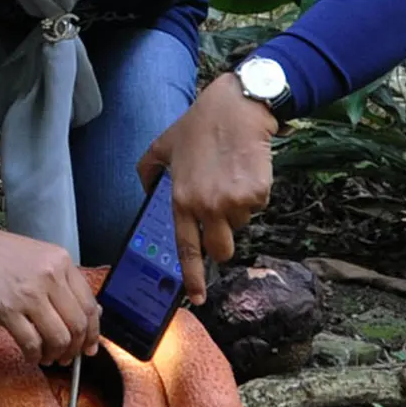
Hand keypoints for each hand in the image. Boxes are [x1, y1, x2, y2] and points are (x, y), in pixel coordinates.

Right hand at [0, 206, 100, 365]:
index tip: (89, 345)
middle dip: (76, 348)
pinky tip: (31, 355)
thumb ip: (59, 281)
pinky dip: (34, 355)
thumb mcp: (36, 257)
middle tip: (68, 357)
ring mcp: (29, 294)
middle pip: (78, 325)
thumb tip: (79, 315)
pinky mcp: (7, 309)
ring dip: (56, 354)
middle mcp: (50, 276)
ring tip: (48, 357)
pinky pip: (31, 342)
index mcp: (61, 261)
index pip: (89, 305)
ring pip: (59, 337)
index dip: (93, 332)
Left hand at [135, 74, 277, 304]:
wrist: (237, 108)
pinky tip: (245, 169)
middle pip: (221, 249)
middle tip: (220, 214)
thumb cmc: (198, 125)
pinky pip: (258, 205)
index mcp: (180, 201)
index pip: (185, 249)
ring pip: (242, 224)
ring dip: (238, 208)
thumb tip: (146, 189)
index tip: (198, 298)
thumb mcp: (162, 146)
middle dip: (223, 241)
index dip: (193, 278)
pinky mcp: (258, 193)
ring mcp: (234, 202)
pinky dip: (255, 192)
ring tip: (229, 176)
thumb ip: (149, 171)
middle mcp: (206, 207)